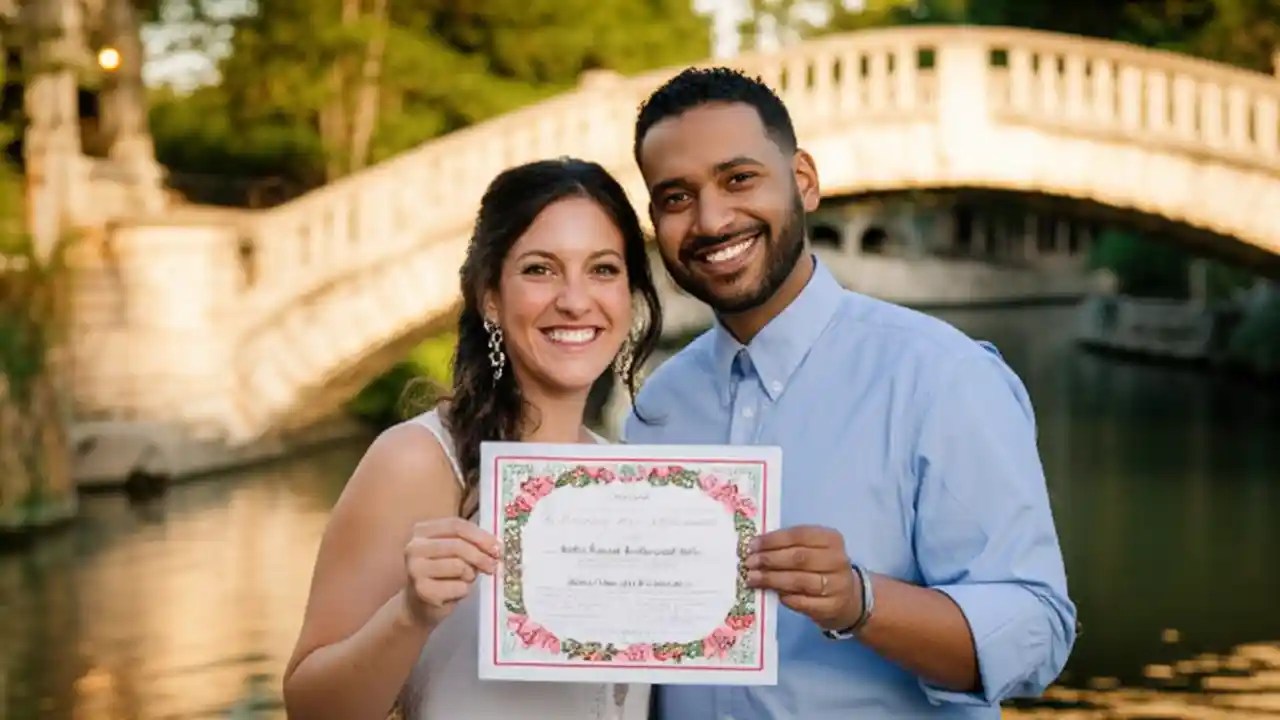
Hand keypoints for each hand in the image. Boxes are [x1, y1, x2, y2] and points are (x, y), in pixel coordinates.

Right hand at [402, 517, 500, 628]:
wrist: (418, 606)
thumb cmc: (440, 575)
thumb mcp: (451, 553)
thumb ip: (469, 543)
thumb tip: (496, 546)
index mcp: (421, 531)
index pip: (456, 525)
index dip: (480, 535)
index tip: (497, 546)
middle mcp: (414, 547)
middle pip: (458, 545)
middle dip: (481, 556)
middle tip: (493, 565)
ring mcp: (416, 569)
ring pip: (460, 566)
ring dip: (470, 575)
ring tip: (464, 580)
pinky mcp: (423, 591)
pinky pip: (459, 587)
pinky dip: (464, 590)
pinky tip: (454, 593)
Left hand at [745, 525, 861, 630]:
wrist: (849, 598)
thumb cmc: (822, 567)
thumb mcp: (813, 549)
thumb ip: (789, 546)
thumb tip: (756, 548)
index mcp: (831, 539)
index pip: (799, 535)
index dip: (773, 540)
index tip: (752, 545)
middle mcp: (837, 560)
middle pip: (798, 558)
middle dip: (769, 559)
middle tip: (749, 563)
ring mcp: (837, 585)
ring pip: (799, 581)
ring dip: (771, 579)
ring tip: (752, 578)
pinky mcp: (831, 607)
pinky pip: (803, 602)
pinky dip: (785, 597)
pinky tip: (773, 593)